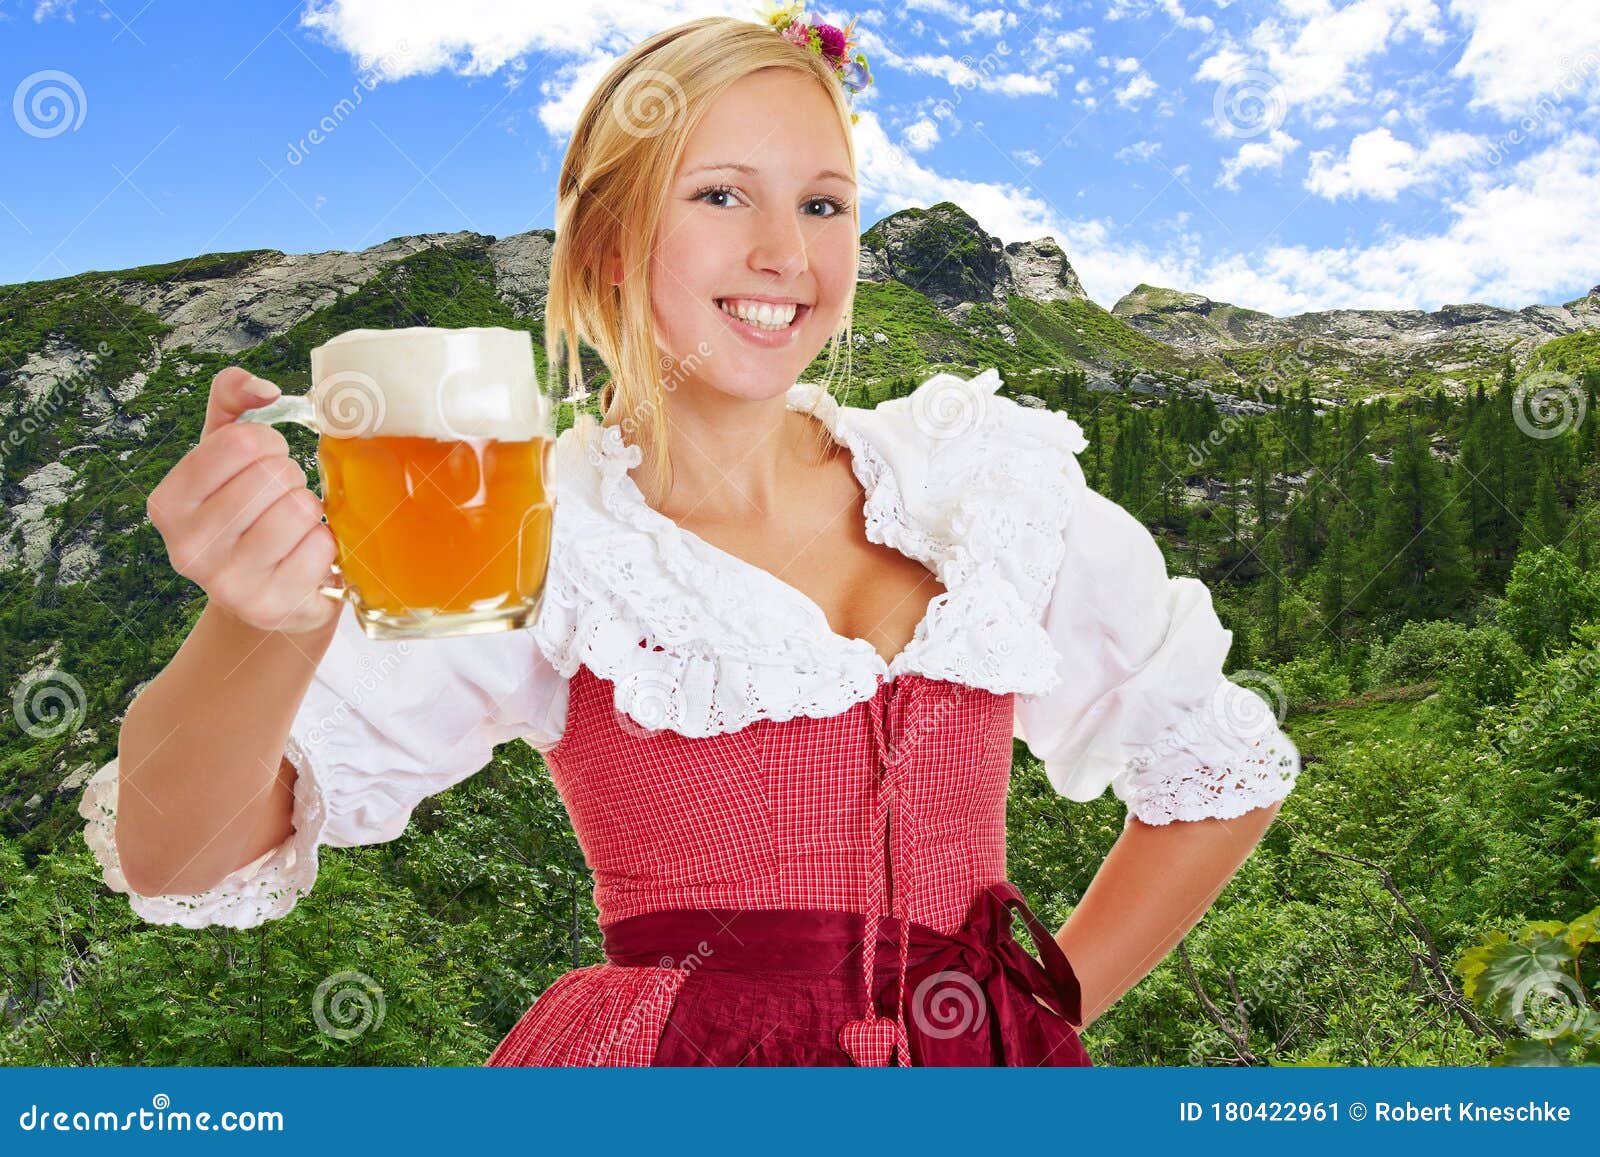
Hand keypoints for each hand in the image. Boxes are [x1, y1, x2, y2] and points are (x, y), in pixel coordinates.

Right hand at [146, 366, 340, 634]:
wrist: (261, 593)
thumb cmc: (244, 510)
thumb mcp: (225, 452)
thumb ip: (234, 400)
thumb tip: (264, 388)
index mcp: (167, 504)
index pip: (240, 441)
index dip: (267, 443)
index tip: (262, 460)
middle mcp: (188, 547)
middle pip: (273, 475)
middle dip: (289, 478)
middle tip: (278, 499)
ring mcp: (227, 583)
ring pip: (300, 509)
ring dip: (308, 510)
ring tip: (289, 526)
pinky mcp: (270, 606)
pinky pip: (321, 547)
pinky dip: (323, 544)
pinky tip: (301, 556)